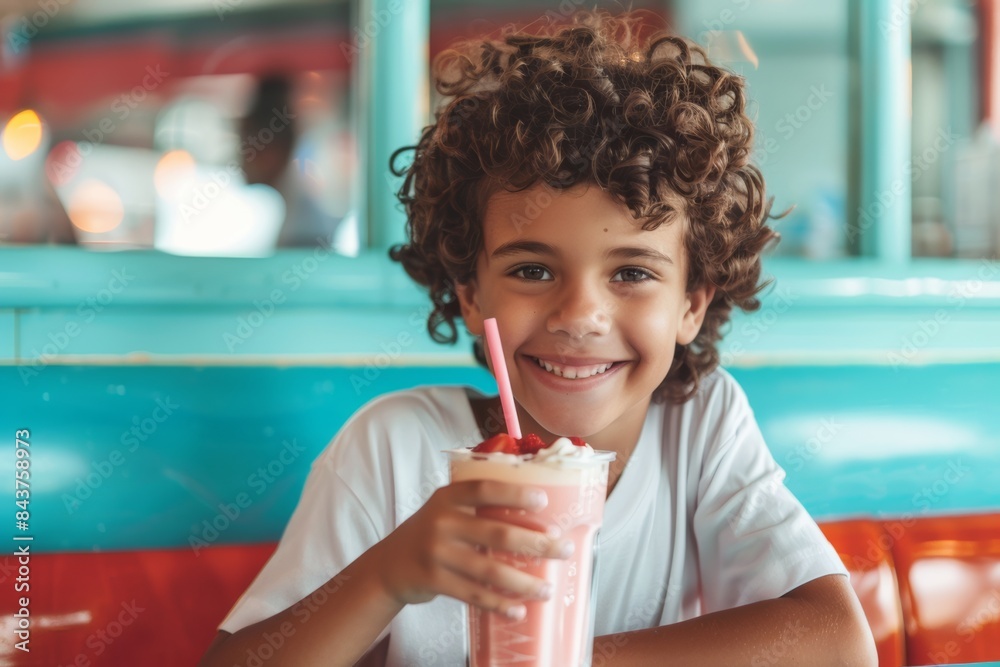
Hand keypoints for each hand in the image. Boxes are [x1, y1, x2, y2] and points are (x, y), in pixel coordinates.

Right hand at [369, 480, 574, 619]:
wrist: (389, 565)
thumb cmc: (430, 533)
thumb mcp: (444, 509)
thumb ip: (475, 506)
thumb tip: (532, 514)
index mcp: (448, 497)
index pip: (484, 489)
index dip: (514, 494)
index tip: (543, 501)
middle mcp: (441, 522)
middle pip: (496, 533)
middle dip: (536, 542)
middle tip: (564, 549)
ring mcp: (436, 552)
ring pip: (489, 570)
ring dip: (523, 581)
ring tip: (548, 588)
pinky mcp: (433, 581)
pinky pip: (473, 594)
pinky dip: (499, 604)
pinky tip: (518, 610)